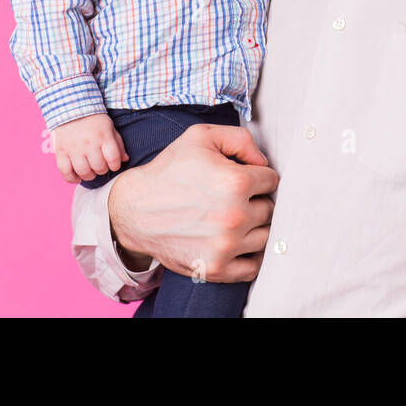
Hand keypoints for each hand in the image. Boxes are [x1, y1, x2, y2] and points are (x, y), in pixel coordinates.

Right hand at [53, 113, 127, 183]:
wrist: (71, 108)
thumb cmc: (94, 120)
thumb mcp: (110, 128)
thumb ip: (118, 144)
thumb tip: (125, 159)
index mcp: (103, 137)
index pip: (113, 159)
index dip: (115, 165)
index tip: (113, 164)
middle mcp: (89, 144)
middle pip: (99, 167)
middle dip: (102, 169)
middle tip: (100, 166)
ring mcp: (74, 148)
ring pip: (83, 171)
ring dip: (89, 175)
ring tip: (90, 171)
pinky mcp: (61, 152)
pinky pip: (65, 171)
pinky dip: (71, 178)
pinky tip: (77, 176)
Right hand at [108, 123, 276, 282]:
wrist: (134, 209)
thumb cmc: (169, 170)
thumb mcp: (201, 136)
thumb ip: (242, 139)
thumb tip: (264, 162)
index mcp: (235, 182)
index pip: (271, 181)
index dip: (257, 177)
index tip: (240, 179)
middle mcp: (234, 215)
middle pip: (270, 210)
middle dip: (255, 202)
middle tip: (233, 199)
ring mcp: (225, 245)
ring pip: (265, 237)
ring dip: (254, 228)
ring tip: (232, 219)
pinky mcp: (216, 268)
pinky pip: (253, 267)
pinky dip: (249, 256)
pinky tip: (235, 243)